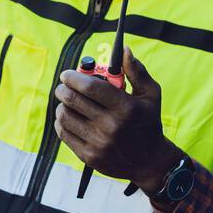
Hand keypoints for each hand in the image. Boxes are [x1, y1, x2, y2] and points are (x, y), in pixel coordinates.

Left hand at [53, 46, 185, 192]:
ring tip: (68, 102)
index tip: (67, 74)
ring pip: (64, 116)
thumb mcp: (151, 95)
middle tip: (63, 86)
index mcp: (126, 108)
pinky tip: (68, 117)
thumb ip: (136, 72)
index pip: (90, 87)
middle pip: (73, 100)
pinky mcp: (88, 156)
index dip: (74, 77)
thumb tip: (124, 50)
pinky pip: (63, 133)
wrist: (150, 162)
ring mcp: (98, 143)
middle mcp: (111, 126)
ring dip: (62, 105)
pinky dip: (61, 122)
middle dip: (63, 88)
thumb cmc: (149, 123)